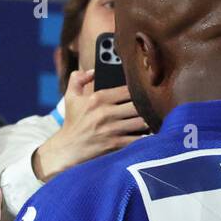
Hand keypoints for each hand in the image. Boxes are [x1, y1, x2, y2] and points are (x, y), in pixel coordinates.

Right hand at [33, 70, 148, 180]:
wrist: (67, 149)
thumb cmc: (72, 123)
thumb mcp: (70, 97)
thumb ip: (78, 79)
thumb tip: (92, 71)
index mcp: (98, 98)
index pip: (128, 90)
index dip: (139, 91)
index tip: (144, 94)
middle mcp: (106, 113)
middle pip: (138, 105)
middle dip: (147, 107)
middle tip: (153, 108)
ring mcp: (111, 130)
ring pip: (141, 122)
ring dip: (148, 122)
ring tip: (153, 120)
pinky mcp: (115, 144)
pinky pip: (137, 139)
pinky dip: (145, 138)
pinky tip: (150, 135)